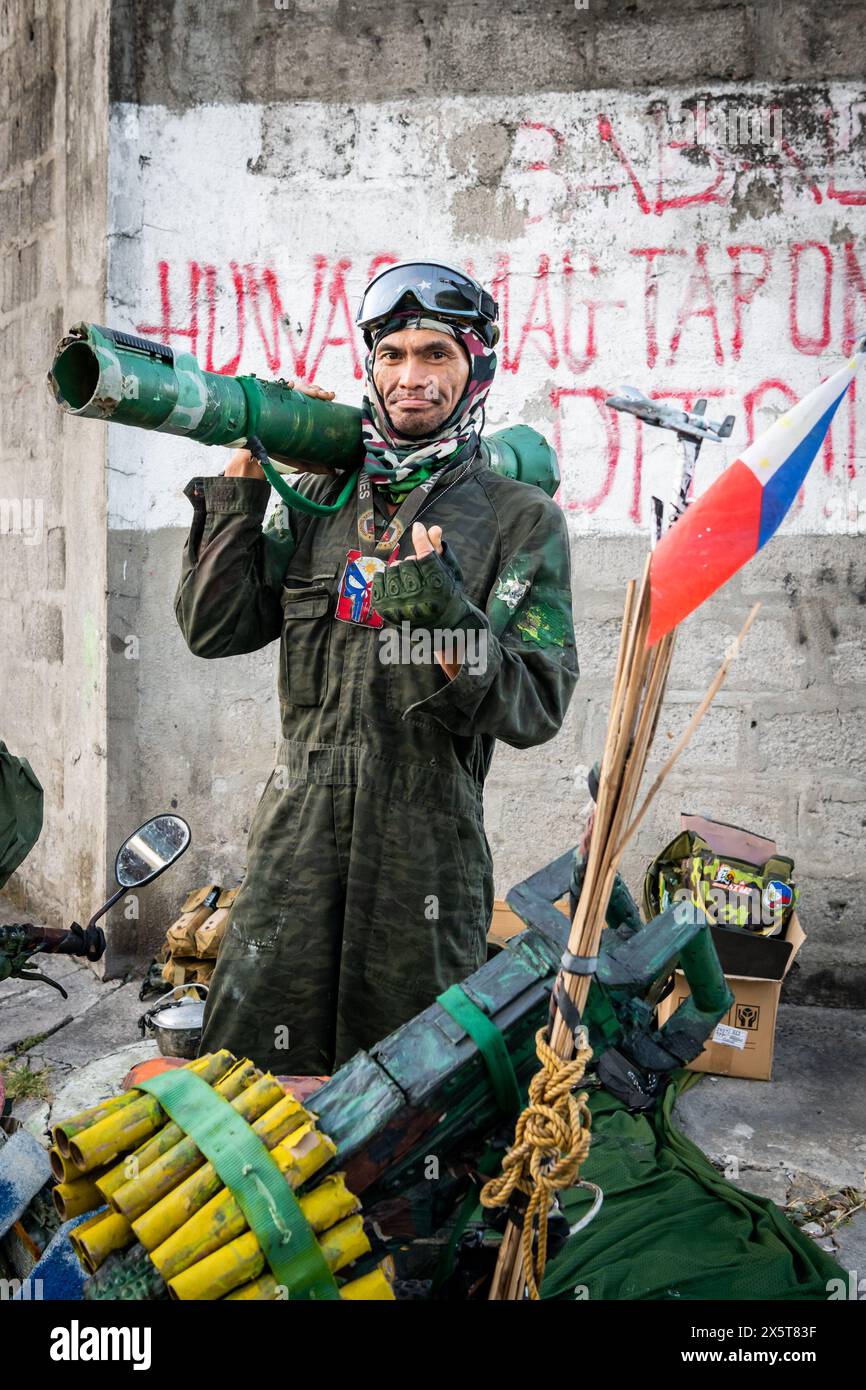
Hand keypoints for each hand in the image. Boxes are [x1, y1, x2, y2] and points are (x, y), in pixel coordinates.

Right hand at [224, 380, 337, 476]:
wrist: (255, 464)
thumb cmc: (277, 459)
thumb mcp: (300, 462)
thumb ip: (316, 466)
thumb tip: (334, 471)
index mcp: (297, 416)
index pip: (310, 399)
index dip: (321, 394)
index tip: (331, 396)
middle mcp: (285, 407)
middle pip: (303, 391)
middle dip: (315, 389)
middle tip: (324, 395)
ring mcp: (274, 405)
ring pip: (290, 389)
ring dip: (303, 387)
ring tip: (312, 392)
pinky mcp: (262, 406)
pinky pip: (271, 391)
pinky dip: (281, 387)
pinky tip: (291, 386)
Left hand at [372, 523, 468, 678]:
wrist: (437, 626)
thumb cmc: (445, 594)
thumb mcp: (448, 572)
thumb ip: (438, 549)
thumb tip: (433, 528)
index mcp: (438, 587)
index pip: (426, 554)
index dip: (421, 538)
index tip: (417, 527)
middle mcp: (418, 597)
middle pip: (408, 562)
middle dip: (412, 563)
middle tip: (419, 573)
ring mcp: (400, 604)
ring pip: (393, 569)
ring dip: (399, 570)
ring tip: (408, 581)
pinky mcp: (384, 609)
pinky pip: (379, 578)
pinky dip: (385, 577)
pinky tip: (394, 583)